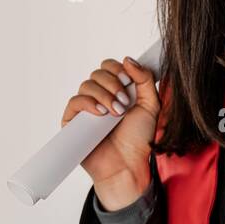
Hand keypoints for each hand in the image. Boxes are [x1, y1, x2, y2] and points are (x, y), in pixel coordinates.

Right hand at [60, 56, 161, 208]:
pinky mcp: (73, 122)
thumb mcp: (151, 105)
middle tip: (124, 102)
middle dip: (113, 84)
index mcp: (116, 90)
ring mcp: (86, 109)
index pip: (109, 66)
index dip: (118, 69)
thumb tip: (128, 59)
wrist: (128, 164)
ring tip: (117, 112)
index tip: (129, 82)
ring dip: (104, 95)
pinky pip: (74, 102)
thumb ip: (144, 79)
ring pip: (87, 85)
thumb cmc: (139, 138)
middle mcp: (100, 97)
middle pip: (98, 72)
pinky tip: (101, 114)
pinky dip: (88, 103)